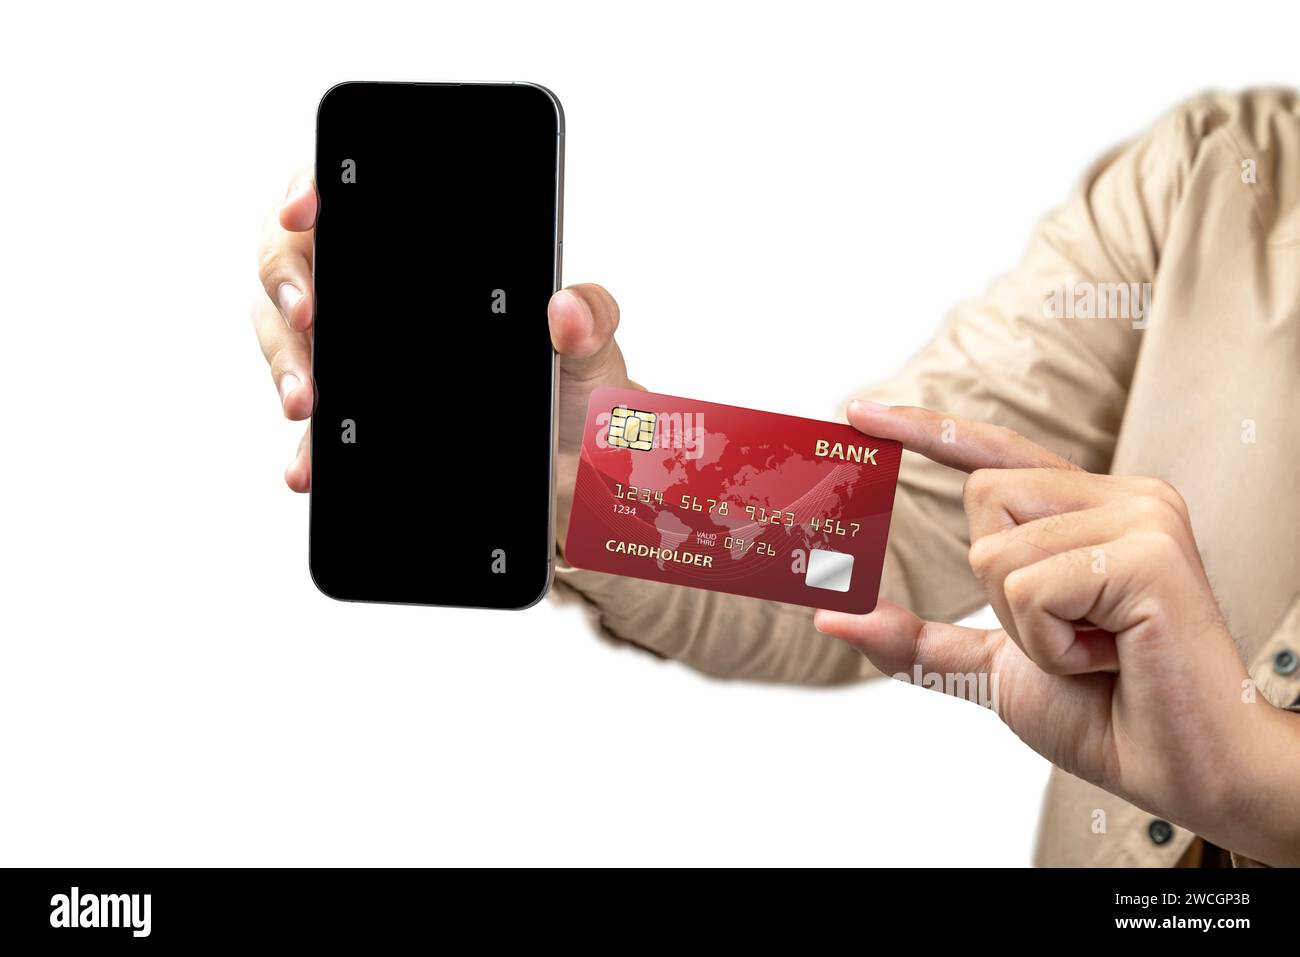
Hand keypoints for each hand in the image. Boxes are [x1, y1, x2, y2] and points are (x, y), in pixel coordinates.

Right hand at [252, 166, 635, 541]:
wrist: (575, 465)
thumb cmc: (573, 381)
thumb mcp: (593, 341)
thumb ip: (590, 315)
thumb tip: (564, 309)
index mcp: (425, 254)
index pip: (349, 195)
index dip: (313, 189)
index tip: (306, 211)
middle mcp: (378, 295)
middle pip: (296, 263)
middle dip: (288, 284)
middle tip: (308, 316)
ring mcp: (359, 355)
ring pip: (287, 339)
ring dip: (287, 366)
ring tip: (307, 402)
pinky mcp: (356, 419)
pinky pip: (313, 428)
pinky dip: (305, 448)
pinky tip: (307, 467)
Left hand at [815, 403, 1299, 864]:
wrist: (1181, 772)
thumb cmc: (1103, 716)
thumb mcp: (993, 667)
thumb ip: (918, 639)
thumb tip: (833, 616)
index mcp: (1091, 509)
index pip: (995, 452)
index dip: (926, 429)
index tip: (857, 411)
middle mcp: (1123, 495)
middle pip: (981, 498)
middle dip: (998, 588)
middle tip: (1070, 633)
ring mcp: (1142, 516)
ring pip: (997, 548)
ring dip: (1025, 625)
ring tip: (1094, 648)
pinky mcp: (1150, 551)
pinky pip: (1033, 586)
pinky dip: (1050, 643)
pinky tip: (1111, 656)